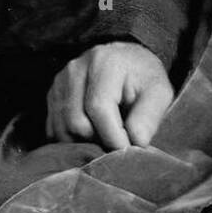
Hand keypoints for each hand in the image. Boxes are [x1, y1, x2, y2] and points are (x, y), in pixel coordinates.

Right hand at [45, 41, 173, 150]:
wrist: (127, 62)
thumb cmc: (144, 79)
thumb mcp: (159, 92)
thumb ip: (149, 116)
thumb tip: (135, 142)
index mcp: (105, 62)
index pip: (99, 108)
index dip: (112, 135)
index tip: (126, 150)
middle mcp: (77, 68)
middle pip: (76, 121)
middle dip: (98, 140)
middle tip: (117, 142)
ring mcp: (61, 81)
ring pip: (62, 128)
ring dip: (84, 141)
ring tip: (106, 136)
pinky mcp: (52, 95)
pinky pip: (54, 128)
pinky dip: (71, 138)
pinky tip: (91, 133)